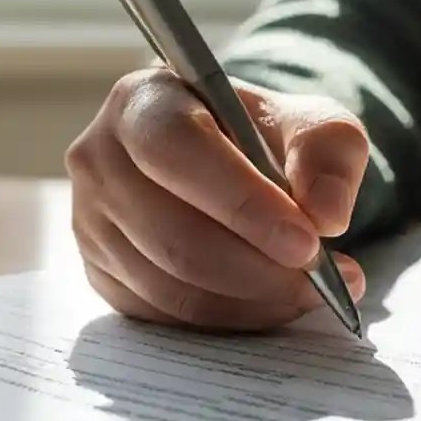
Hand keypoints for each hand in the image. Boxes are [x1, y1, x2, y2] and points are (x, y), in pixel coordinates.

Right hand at [66, 68, 368, 330]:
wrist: (231, 162)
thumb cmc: (263, 138)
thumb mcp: (312, 124)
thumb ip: (329, 156)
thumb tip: (326, 215)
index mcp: (144, 103)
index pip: (178, 152)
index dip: (242, 203)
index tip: (307, 242)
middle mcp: (100, 160)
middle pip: (174, 235)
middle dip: (259, 269)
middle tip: (323, 280)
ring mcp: (91, 223)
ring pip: (172, 285)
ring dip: (253, 300)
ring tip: (311, 291)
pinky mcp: (102, 274)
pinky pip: (167, 315)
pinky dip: (231, 317)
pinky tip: (272, 301)